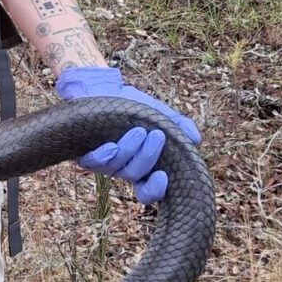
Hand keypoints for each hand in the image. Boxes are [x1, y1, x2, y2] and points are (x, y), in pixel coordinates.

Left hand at [54, 64, 200, 206]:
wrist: (105, 90)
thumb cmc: (135, 107)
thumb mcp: (161, 115)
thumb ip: (179, 126)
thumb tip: (194, 139)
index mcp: (145, 167)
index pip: (151, 190)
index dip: (156, 190)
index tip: (164, 177)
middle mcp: (126, 169)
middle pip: (137, 178)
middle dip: (148, 158)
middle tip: (157, 135)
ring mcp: (106, 164)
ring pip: (118, 168)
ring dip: (130, 150)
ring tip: (138, 130)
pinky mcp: (87, 155)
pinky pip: (94, 163)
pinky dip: (104, 155)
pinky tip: (111, 145)